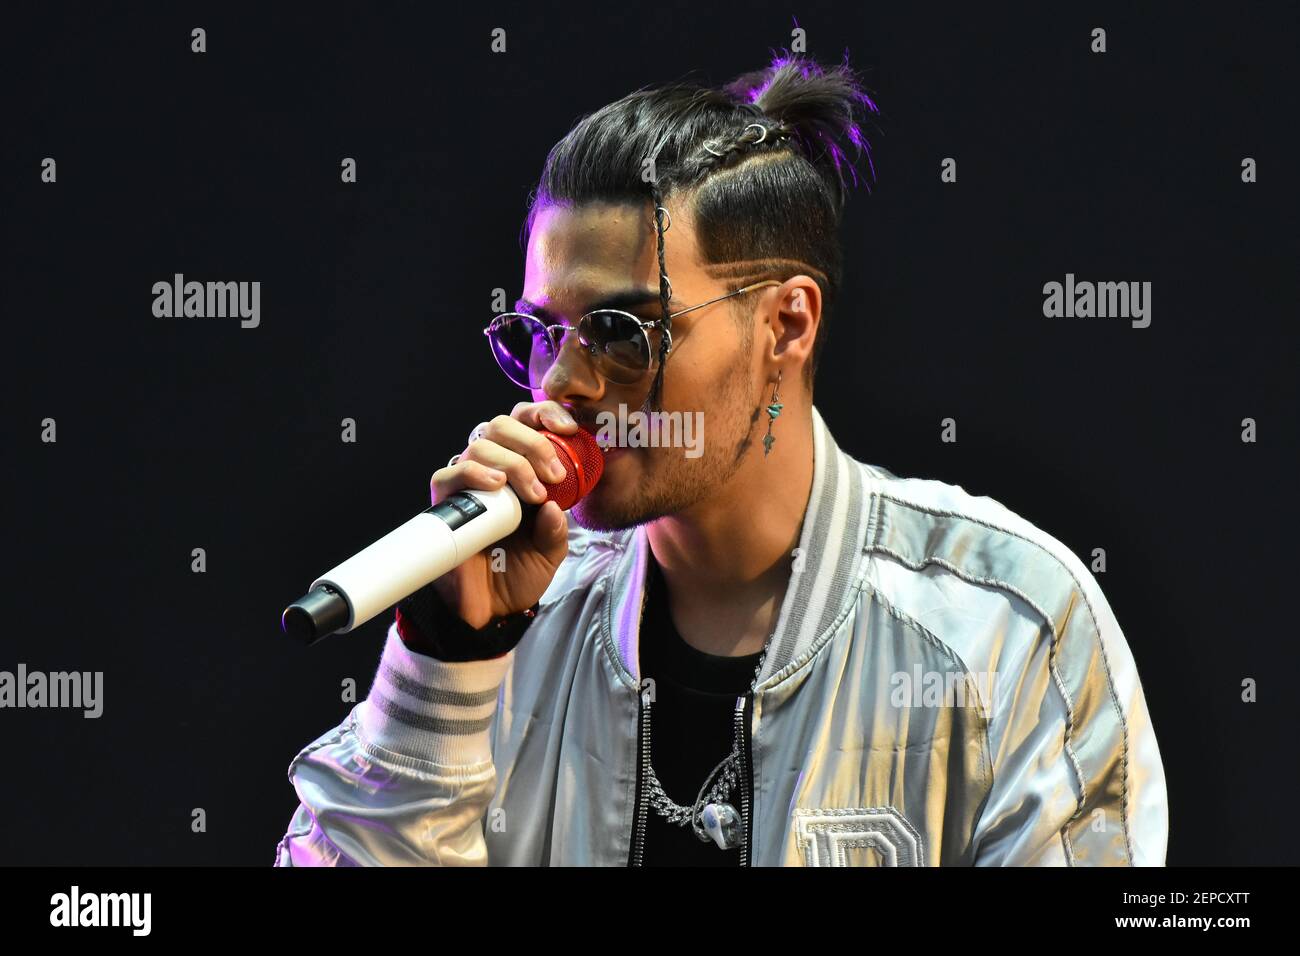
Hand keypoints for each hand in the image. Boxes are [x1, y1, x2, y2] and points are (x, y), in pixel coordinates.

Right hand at [428, 400, 579, 628]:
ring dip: (513, 461)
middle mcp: (492, 471)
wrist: (490, 610)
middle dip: (534, 441)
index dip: (545, 414)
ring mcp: (467, 485)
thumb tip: (552, 505)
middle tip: (553, 473)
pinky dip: (475, 472)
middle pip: (502, 424)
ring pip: (481, 443)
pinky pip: (450, 474)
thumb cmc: (518, 574)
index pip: (526, 423)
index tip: (569, 428)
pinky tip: (497, 486)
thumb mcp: (551, 552)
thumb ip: (556, 530)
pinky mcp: (444, 503)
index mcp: (521, 471)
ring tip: (532, 493)